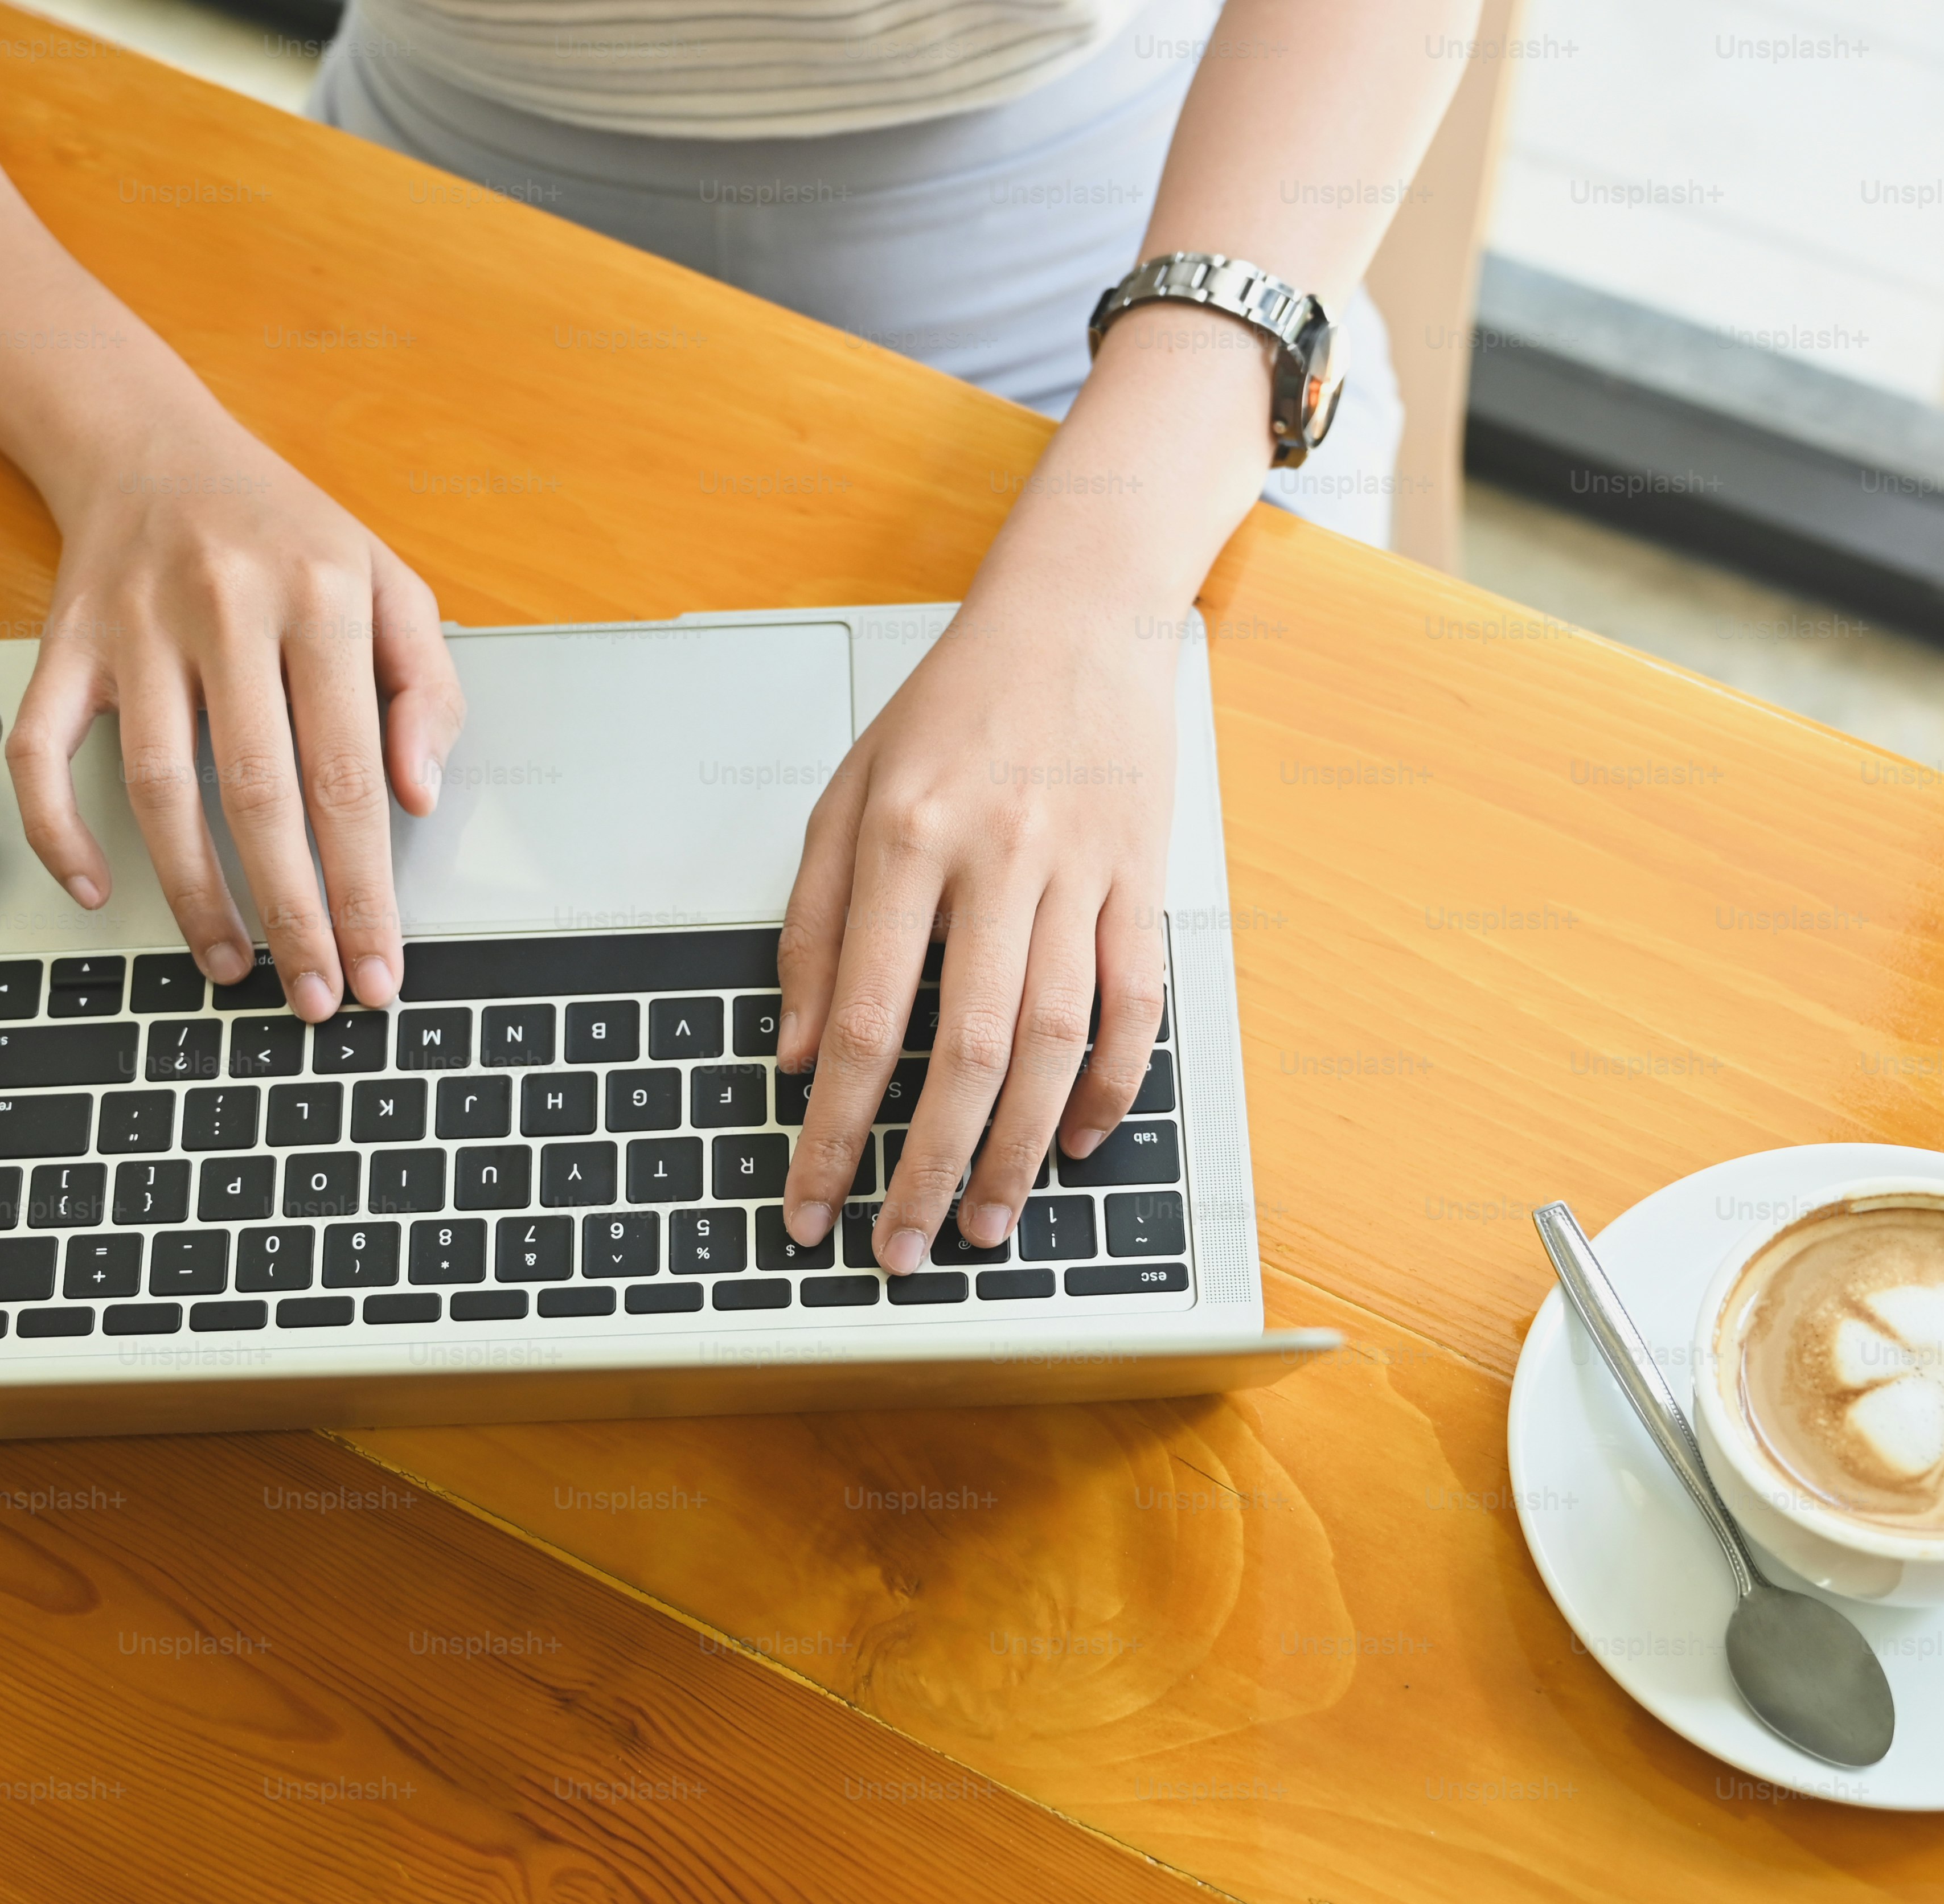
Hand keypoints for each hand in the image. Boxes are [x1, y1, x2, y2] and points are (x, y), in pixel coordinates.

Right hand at [8, 386, 463, 1020]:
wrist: (150, 443)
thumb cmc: (283, 529)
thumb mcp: (388, 579)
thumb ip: (427, 685)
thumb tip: (418, 795)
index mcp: (320, 595)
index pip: (349, 774)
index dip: (365, 885)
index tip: (379, 966)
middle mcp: (226, 609)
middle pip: (259, 796)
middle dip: (293, 913)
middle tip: (314, 994)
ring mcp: (135, 630)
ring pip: (160, 789)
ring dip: (194, 895)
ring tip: (230, 966)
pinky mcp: (65, 646)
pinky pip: (45, 755)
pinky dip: (61, 832)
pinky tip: (96, 891)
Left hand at [774, 580, 1179, 1275]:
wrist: (1076, 613)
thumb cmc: (953, 704)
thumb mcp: (846, 794)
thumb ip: (816, 926)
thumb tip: (801, 1055)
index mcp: (905, 838)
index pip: (868, 1022)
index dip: (833, 1132)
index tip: (810, 1205)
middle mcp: (995, 859)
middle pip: (965, 1055)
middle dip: (925, 1170)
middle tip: (902, 1250)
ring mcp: (1079, 871)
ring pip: (1053, 1044)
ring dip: (1015, 1151)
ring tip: (982, 1223)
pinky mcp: (1142, 877)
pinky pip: (1134, 1004)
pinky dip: (1109, 1086)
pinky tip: (1073, 1142)